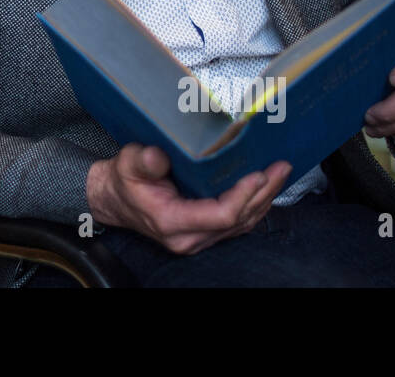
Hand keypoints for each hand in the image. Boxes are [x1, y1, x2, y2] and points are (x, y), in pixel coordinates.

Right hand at [85, 144, 291, 254]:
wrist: (114, 199)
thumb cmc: (123, 180)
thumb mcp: (127, 163)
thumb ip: (143, 161)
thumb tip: (158, 156)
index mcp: (171, 221)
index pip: (219, 215)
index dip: (242, 196)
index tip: (258, 174)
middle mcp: (188, 237)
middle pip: (238, 221)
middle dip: (263, 193)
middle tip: (280, 167)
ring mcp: (198, 239)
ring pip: (242, 224)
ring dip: (264, 199)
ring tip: (280, 173)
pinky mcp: (204, 233)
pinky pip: (237, 223)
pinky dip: (254, 204)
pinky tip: (264, 187)